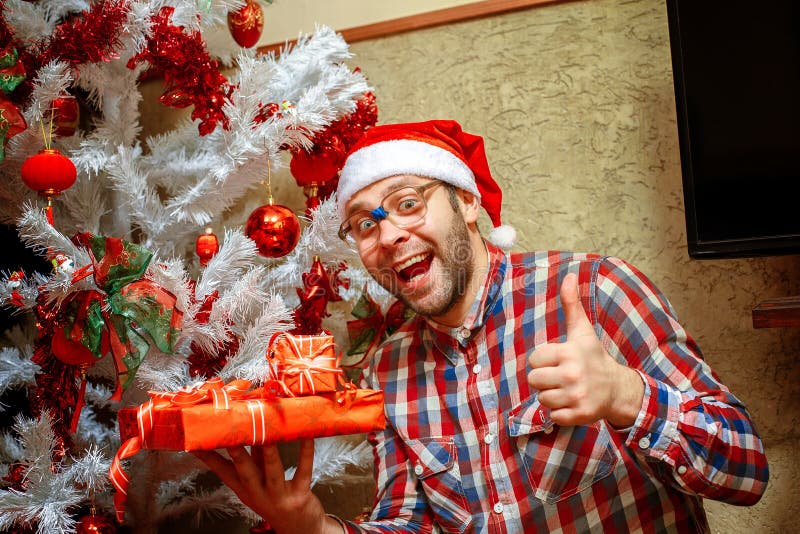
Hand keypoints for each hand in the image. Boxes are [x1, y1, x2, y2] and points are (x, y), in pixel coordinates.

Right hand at [193, 441, 340, 533]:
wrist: (300, 528)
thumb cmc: (276, 498)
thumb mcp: (259, 480)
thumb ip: (254, 456)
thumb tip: (247, 426)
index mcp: (244, 489)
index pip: (222, 472)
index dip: (208, 457)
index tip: (194, 442)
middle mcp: (258, 493)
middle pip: (245, 473)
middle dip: (238, 454)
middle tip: (231, 436)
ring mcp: (279, 496)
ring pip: (273, 472)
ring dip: (270, 453)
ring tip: (268, 434)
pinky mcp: (300, 495)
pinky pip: (304, 471)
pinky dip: (305, 453)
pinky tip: (307, 436)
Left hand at [527, 273, 643, 427]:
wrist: (617, 389)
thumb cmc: (593, 357)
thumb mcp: (582, 330)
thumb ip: (571, 304)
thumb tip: (569, 275)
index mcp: (569, 352)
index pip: (534, 359)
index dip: (543, 361)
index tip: (559, 360)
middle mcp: (572, 374)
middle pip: (534, 380)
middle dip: (544, 379)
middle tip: (560, 377)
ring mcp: (576, 396)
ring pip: (542, 399)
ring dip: (551, 396)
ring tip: (566, 389)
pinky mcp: (579, 415)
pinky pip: (552, 416)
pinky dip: (559, 412)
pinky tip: (571, 403)